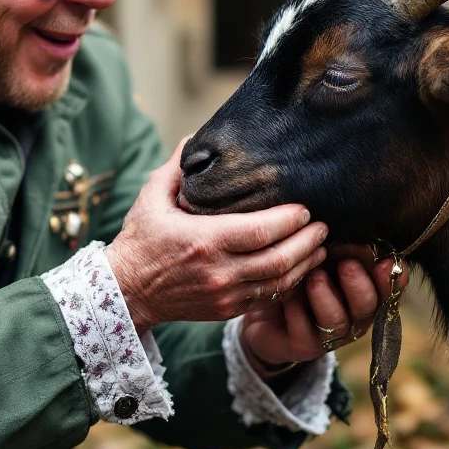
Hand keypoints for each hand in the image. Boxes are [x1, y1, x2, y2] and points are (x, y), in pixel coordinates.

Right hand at [104, 137, 330, 333]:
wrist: (126, 291)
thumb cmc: (139, 240)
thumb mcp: (152, 197)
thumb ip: (176, 168)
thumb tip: (192, 138)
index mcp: (204, 240)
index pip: (261, 231)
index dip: (290, 220)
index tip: (305, 208)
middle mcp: (219, 271)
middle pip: (279, 258)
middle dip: (308, 241)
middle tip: (322, 225)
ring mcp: (225, 294)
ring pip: (279, 282)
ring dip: (305, 264)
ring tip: (320, 245)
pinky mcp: (226, 310)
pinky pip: (268, 298)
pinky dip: (289, 283)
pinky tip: (300, 268)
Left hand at [239, 256, 407, 377]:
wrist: (261, 310)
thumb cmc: (298, 274)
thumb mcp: (319, 257)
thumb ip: (341, 248)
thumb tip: (356, 229)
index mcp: (362, 291)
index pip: (387, 287)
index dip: (391, 278)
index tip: (388, 261)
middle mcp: (352, 316)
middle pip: (367, 307)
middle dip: (359, 285)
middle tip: (347, 264)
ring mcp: (329, 334)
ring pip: (338, 321)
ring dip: (328, 298)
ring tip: (315, 278)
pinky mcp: (304, 346)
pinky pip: (305, 332)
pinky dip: (297, 312)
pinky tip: (288, 297)